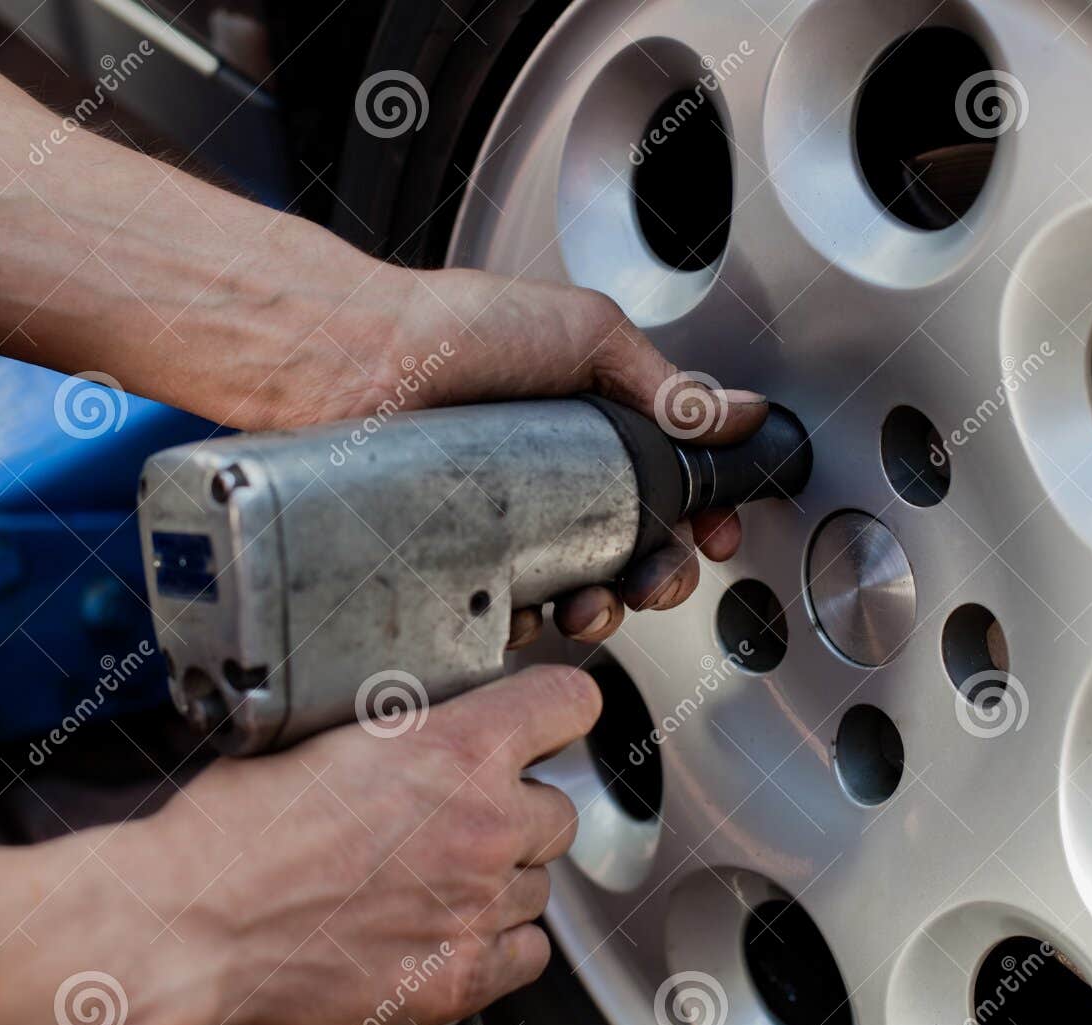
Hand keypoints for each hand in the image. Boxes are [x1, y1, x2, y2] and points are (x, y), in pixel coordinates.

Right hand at [130, 666, 592, 1024]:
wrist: (192, 927)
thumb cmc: (233, 832)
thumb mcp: (322, 735)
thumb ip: (403, 734)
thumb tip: (428, 730)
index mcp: (453, 749)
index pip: (569, 704)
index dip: (555, 711)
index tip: (545, 722)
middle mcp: (482, 826)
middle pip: (557, 811)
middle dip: (513, 814)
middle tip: (453, 824)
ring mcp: (476, 908)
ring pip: (540, 888)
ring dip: (500, 882)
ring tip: (429, 885)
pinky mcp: (459, 979)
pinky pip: (527, 955)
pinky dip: (497, 946)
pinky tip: (443, 934)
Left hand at [404, 271, 769, 648]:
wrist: (356, 364)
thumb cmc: (457, 331)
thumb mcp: (587, 336)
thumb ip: (666, 386)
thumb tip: (735, 412)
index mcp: (595, 427)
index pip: (671, 486)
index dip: (703, 516)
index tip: (718, 532)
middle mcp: (555, 478)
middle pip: (634, 551)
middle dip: (660, 576)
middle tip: (657, 578)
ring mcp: (505, 522)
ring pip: (575, 592)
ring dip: (600, 611)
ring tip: (592, 603)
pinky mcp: (456, 560)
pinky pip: (500, 614)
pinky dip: (519, 625)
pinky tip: (519, 611)